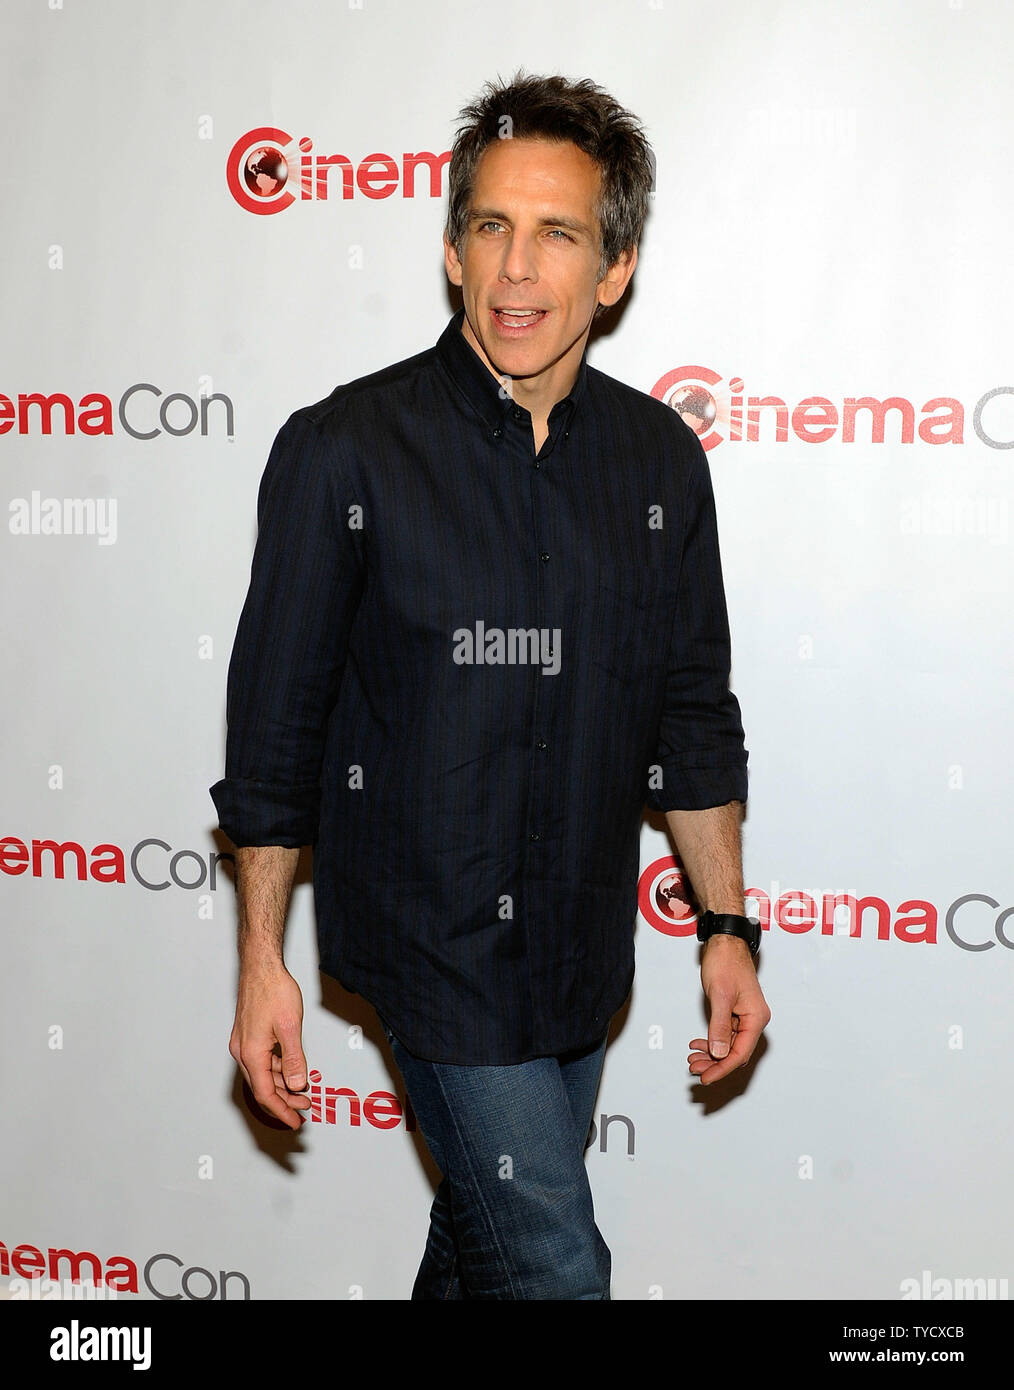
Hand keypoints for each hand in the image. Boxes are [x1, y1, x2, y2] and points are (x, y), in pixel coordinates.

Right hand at [230, 964, 311, 1128]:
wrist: (260, 967)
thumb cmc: (273, 991)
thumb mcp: (290, 1027)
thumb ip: (294, 1059)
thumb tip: (298, 1085)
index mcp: (251, 1053)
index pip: (266, 1094)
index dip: (281, 1111)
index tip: (295, 1121)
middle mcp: (243, 1051)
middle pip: (263, 1087)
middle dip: (284, 1101)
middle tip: (304, 1109)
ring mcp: (244, 1044)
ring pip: (264, 1075)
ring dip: (283, 1086)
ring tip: (303, 1092)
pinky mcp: (249, 1036)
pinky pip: (263, 1061)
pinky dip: (278, 1070)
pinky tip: (292, 1071)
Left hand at [689, 934, 770, 1085]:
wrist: (725, 943)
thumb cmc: (726, 963)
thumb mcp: (720, 996)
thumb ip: (719, 1026)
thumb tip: (718, 1053)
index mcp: (756, 1018)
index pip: (740, 1053)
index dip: (722, 1068)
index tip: (706, 1078)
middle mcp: (754, 1020)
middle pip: (735, 1053)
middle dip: (714, 1063)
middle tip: (693, 1068)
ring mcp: (745, 1017)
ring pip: (729, 1045)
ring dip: (711, 1054)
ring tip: (692, 1059)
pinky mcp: (736, 1013)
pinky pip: (725, 1035)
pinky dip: (711, 1041)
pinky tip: (697, 1044)